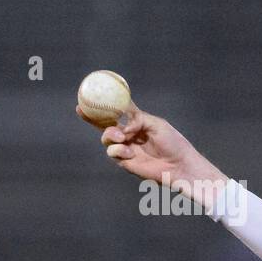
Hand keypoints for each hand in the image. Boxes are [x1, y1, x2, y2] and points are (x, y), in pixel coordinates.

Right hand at [77, 104, 225, 206]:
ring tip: (122, 136)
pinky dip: (118, 149)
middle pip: (104, 124)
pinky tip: (130, 152)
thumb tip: (122, 124)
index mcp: (136, 123)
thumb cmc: (173, 143)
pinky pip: (112, 152)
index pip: (116, 112)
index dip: (102, 105)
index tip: (89, 95)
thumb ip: (137, 118)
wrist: (180, 165)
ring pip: (106, 138)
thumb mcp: (156, 123)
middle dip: (90, 117)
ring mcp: (126, 148)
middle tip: (81, 109)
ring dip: (110, 134)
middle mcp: (128, 135)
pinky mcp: (125, 162)